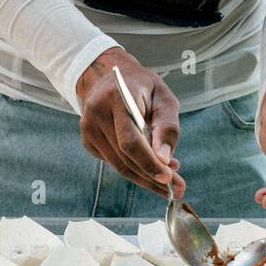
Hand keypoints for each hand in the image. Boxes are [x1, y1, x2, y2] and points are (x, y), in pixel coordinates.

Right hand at [76, 46, 184, 199]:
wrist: (108, 76)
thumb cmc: (143, 87)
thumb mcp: (163, 98)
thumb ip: (167, 127)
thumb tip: (165, 161)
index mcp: (117, 98)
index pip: (130, 140)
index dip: (148, 162)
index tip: (169, 177)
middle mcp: (96, 113)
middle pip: (125, 157)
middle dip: (152, 176)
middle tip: (178, 188)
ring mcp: (88, 128)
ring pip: (119, 165)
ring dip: (145, 178)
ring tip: (169, 183)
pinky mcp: (87, 140)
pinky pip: (113, 162)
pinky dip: (133, 170)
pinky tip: (150, 170)